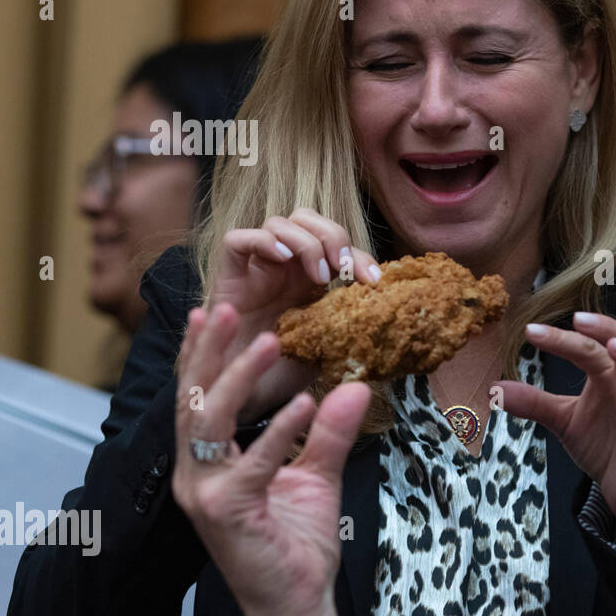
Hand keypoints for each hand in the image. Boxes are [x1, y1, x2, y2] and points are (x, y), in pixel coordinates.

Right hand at [174, 302, 369, 615]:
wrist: (295, 603)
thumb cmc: (296, 542)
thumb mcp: (316, 475)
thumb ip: (330, 431)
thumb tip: (352, 384)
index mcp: (208, 462)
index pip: (198, 398)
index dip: (203, 355)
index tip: (213, 311)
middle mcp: (196, 474)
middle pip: (194, 400)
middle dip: (209, 351)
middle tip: (227, 306)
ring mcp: (205, 494)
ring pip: (210, 422)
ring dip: (238, 378)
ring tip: (267, 341)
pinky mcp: (226, 513)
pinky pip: (251, 464)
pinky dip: (277, 432)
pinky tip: (303, 404)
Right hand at [210, 207, 381, 421]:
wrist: (246, 395)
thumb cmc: (286, 370)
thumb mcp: (329, 342)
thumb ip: (350, 322)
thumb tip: (388, 316)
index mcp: (312, 277)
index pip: (338, 245)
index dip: (359, 254)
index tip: (375, 280)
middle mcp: (285, 267)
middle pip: (307, 219)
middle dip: (331, 235)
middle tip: (341, 268)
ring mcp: (256, 269)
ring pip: (278, 223)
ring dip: (305, 242)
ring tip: (317, 277)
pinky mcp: (228, 278)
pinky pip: (237, 240)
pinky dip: (262, 241)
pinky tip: (282, 258)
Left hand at [495, 312, 615, 536]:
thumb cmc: (601, 442)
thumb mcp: (562, 419)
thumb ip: (534, 402)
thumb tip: (496, 388)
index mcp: (609, 375)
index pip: (590, 346)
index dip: (563, 338)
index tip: (531, 331)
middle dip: (609, 328)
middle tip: (580, 321)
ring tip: (613, 350)